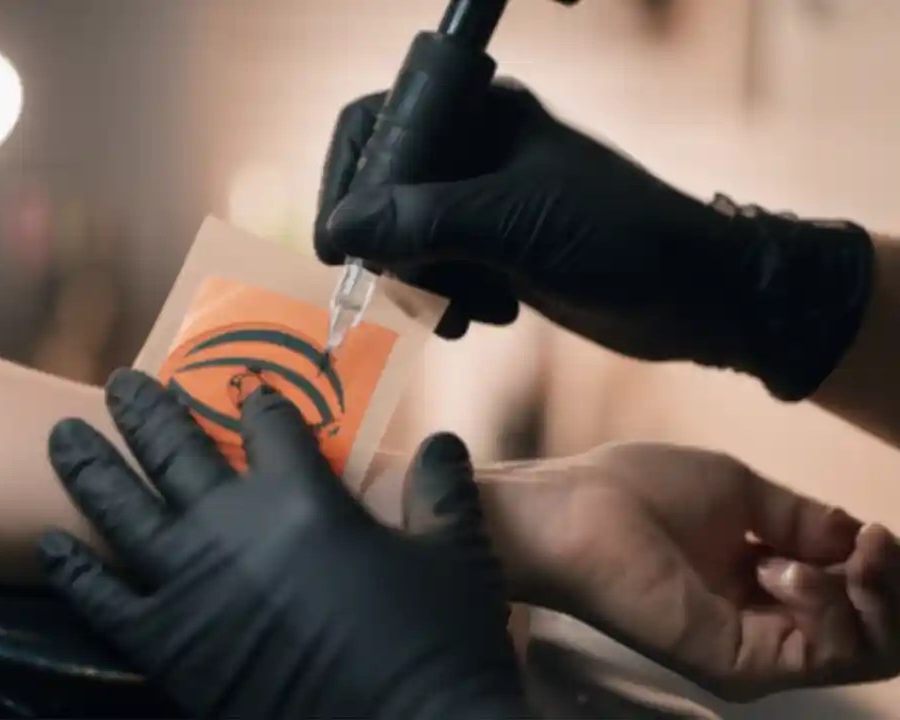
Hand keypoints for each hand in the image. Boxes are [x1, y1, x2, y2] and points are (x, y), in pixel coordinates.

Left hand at [38, 369, 526, 718]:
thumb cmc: (440, 645)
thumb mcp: (458, 556)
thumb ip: (443, 491)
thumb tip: (445, 441)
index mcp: (303, 497)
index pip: (269, 424)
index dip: (259, 399)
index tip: (246, 387)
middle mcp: (234, 528)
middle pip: (175, 447)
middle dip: (146, 409)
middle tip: (121, 382)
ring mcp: (190, 586)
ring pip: (121, 509)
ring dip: (89, 466)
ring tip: (62, 433)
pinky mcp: (167, 647)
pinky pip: (103, 601)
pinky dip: (72, 571)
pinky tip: (47, 545)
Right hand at [315, 82, 873, 400]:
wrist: (697, 296)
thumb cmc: (617, 239)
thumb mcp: (513, 224)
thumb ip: (422, 223)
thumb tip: (338, 232)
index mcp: (480, 114)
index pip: (375, 126)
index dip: (346, 181)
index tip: (339, 247)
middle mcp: (474, 151)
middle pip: (382, 192)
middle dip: (392, 251)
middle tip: (415, 288)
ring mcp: (483, 203)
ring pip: (406, 242)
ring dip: (425, 285)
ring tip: (466, 312)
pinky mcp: (495, 249)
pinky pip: (439, 273)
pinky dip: (452, 301)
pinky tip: (490, 315)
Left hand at [495, 442, 899, 699]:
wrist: (575, 510)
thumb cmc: (638, 492)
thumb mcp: (743, 493)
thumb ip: (808, 522)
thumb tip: (865, 536)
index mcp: (763, 586)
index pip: (856, 599)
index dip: (881, 566)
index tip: (878, 532)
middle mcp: (764, 628)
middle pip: (875, 635)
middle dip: (892, 585)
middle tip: (874, 545)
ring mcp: (753, 654)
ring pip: (866, 650)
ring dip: (869, 592)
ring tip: (816, 552)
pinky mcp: (739, 666)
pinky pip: (827, 653)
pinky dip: (828, 603)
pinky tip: (785, 566)